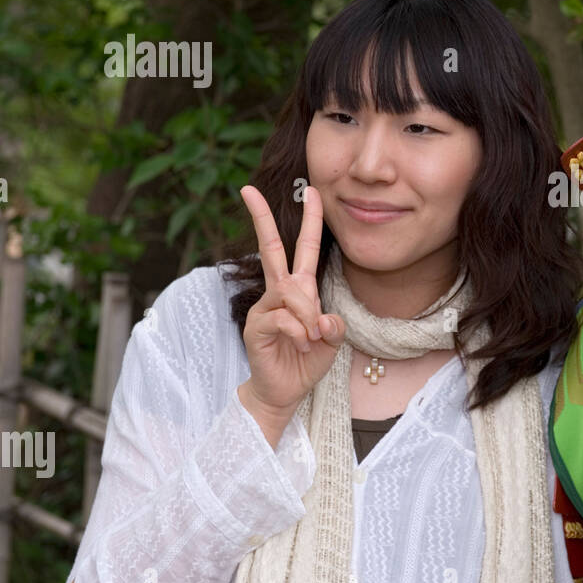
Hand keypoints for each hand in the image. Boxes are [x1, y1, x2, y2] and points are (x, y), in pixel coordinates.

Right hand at [238, 184, 345, 432]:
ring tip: (313, 339)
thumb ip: (333, 325)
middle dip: (261, 218)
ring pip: (290, 292)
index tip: (311, 191)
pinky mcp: (256, 326)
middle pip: (271, 248)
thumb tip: (324, 318)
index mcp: (299, 290)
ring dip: (308, 316)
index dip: (309, 221)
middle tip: (248, 190)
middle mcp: (278, 293)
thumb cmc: (306, 362)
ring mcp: (264, 308)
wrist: (284, 393)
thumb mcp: (331, 341)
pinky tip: (302, 348)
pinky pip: (283, 318)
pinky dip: (300, 334)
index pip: (304, 249)